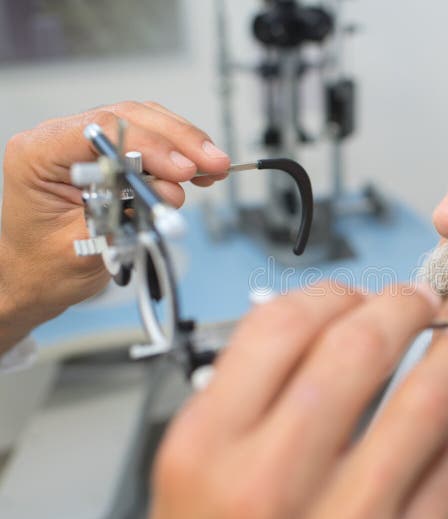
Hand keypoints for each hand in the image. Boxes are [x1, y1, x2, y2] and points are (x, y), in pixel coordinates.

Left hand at [0, 101, 229, 348]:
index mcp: (38, 154)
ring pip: (146, 122)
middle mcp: (59, 138)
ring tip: (216, 168)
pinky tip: (200, 170)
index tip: (183, 171)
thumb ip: (120, 217)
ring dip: (186, 144)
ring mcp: (86, 142)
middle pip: (129, 118)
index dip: (149, 146)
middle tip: (215, 165)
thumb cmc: (45, 267)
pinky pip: (151, 139)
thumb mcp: (79, 249)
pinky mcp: (110, 152)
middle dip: (178, 142)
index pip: (99, 131)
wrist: (36, 277)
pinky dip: (180, 153)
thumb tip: (165, 193)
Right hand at [148, 282, 447, 518]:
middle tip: (415, 301)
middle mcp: (270, 482)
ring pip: (424, 400)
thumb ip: (241, 398)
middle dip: (399, 306)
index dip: (327, 294)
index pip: (279, 326)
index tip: (349, 294)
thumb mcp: (193, 476)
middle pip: (357, 346)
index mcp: (207, 449)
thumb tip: (321, 328)